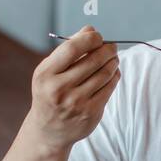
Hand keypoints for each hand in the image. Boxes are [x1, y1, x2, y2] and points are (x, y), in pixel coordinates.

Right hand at [24, 25, 119, 152]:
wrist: (49, 130)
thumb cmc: (50, 93)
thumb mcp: (49, 71)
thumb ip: (68, 50)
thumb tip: (90, 30)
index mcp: (46, 74)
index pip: (72, 48)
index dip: (90, 38)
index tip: (98, 36)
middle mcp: (59, 88)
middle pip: (93, 60)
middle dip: (107, 49)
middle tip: (112, 46)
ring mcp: (76, 102)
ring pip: (104, 74)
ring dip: (113, 62)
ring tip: (114, 58)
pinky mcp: (90, 113)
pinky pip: (109, 88)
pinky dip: (114, 76)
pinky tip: (114, 72)